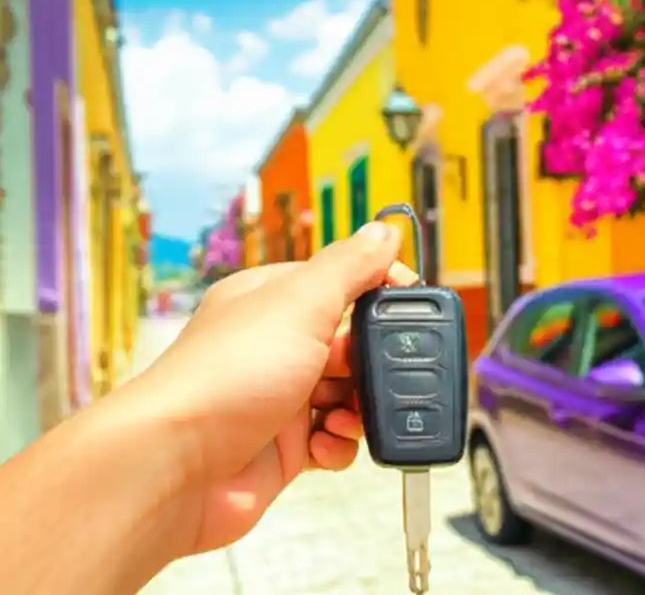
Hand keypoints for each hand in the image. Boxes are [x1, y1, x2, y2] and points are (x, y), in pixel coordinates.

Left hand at [131, 221, 413, 553]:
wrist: (176, 469)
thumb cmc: (224, 379)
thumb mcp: (300, 303)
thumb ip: (349, 267)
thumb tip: (384, 231)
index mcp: (271, 300)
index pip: (340, 281)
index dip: (379, 290)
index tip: (412, 302)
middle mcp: (274, 346)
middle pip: (352, 343)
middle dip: (374, 360)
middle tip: (378, 369)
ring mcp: (279, 398)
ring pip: (349, 394)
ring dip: (360, 406)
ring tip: (346, 413)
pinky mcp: (285, 447)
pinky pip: (335, 440)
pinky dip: (341, 443)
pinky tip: (325, 444)